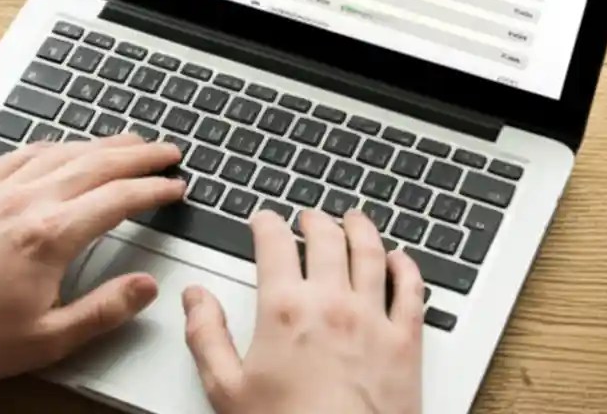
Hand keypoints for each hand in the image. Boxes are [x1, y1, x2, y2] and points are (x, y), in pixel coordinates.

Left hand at [0, 134, 185, 385]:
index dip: (155, 190)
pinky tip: (63, 147)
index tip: (176, 187)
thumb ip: (106, 310)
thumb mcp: (50, 340)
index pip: (119, 199)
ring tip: (130, 142)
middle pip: (97, 163)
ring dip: (102, 143)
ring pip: (62, 152)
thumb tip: (147, 288)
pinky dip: (52, 146)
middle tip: (168, 151)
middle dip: (140, 155)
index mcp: (50, 236)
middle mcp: (26, 203)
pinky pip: (21, 155)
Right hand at [183, 209, 424, 413]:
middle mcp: (332, 302)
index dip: (266, 223)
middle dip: (315, 219)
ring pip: (372, 252)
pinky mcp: (406, 340)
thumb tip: (195, 298)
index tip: (263, 219)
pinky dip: (406, 266)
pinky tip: (401, 259)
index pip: (274, 244)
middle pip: (327, 238)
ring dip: (361, 228)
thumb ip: (206, 336)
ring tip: (354, 219)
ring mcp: (373, 317)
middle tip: (309, 216)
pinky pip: (411, 289)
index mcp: (285, 309)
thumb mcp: (225, 389)